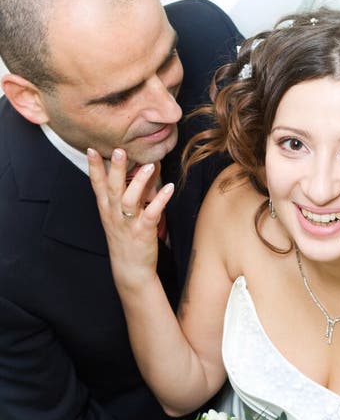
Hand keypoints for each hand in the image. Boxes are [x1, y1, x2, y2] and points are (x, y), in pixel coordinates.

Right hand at [87, 147, 173, 288]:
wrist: (130, 270)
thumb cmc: (126, 239)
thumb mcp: (119, 217)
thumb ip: (128, 194)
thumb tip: (141, 170)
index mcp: (107, 209)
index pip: (97, 185)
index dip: (93, 168)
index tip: (90, 149)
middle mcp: (114, 214)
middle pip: (113, 188)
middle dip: (114, 169)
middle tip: (118, 150)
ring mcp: (129, 223)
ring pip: (130, 199)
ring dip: (139, 181)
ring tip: (149, 165)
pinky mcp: (143, 232)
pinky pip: (152, 213)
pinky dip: (160, 200)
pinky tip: (169, 188)